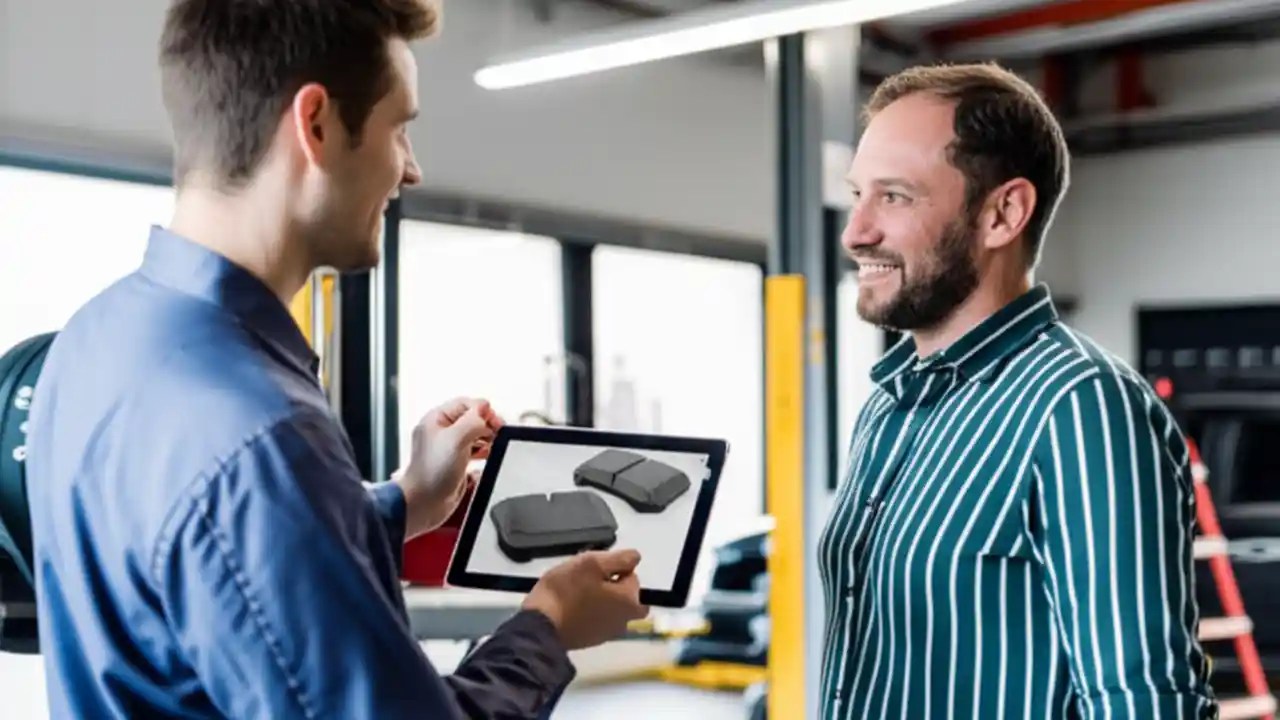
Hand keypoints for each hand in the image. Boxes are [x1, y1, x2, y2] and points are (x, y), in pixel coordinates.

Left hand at [398, 397, 502, 537]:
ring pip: (475, 435)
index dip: (482, 410)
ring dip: (487, 438)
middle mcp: (442, 432)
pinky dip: (483, 452)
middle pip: (472, 419)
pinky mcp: (455, 464)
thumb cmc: (431, 473)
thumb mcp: (456, 439)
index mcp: (436, 419)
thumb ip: (473, 420)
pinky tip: (486, 456)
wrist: (424, 503)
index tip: (495, 421)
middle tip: (497, 433)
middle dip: (487, 424)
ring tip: (492, 445)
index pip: (465, 404)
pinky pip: (474, 451)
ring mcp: (449, 449)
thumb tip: (484, 409)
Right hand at [522, 549, 648, 649]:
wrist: (540, 627)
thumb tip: (635, 558)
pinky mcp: (591, 641)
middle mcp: (624, 621)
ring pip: (612, 609)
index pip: (632, 576)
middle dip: (613, 587)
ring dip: (601, 600)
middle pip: (626, 596)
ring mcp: (608, 634)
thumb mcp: (591, 563)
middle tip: (588, 581)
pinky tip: (571, 607)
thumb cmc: (566, 591)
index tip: (593, 570)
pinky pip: (598, 621)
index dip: (613, 568)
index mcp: (629, 602)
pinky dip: (591, 613)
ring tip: (576, 593)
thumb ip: (619, 559)